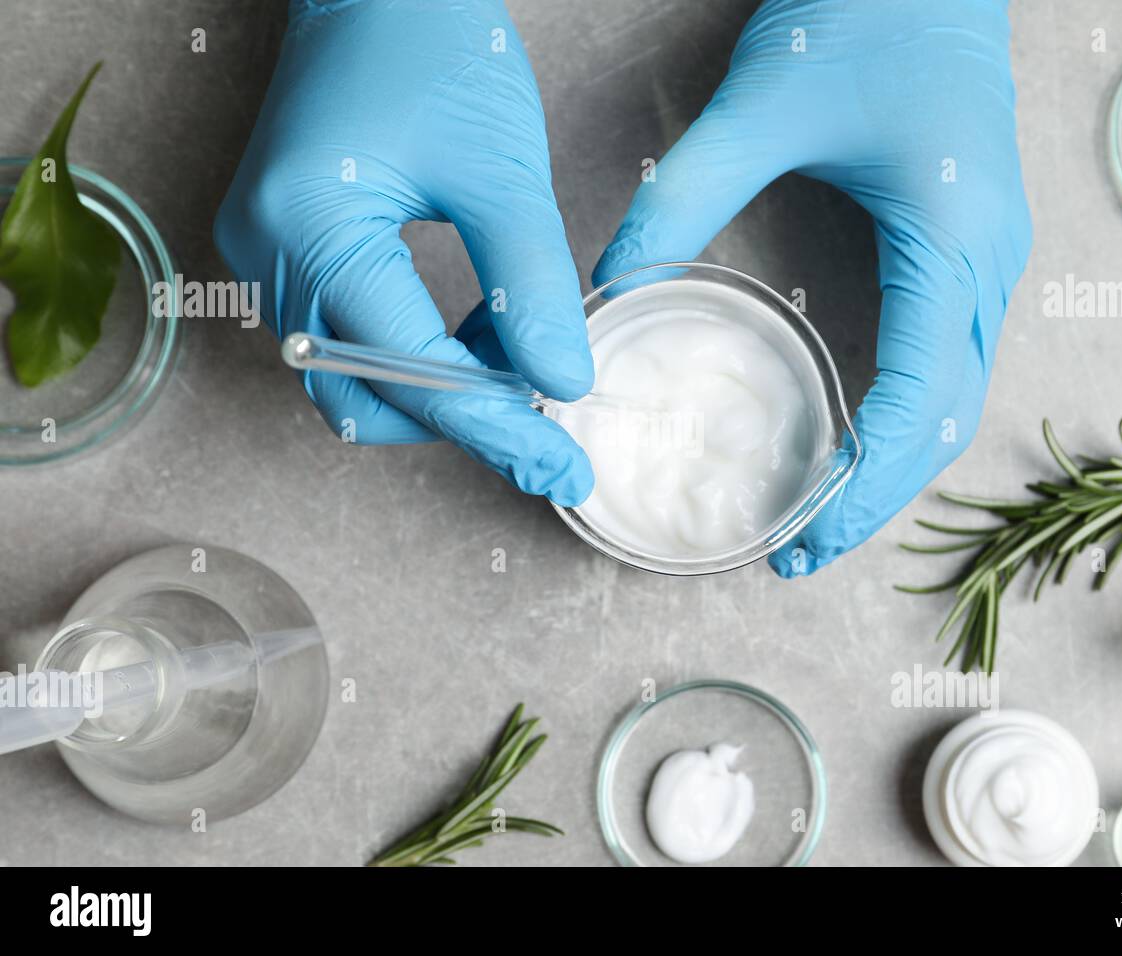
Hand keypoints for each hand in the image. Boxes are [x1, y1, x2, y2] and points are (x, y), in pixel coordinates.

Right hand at [215, 0, 594, 505]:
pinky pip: (348, 336)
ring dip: (440, 392)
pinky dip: (417, 355)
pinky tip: (483, 336)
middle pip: (362, 397)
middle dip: (460, 421)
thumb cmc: (430, 38)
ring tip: (523, 367)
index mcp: (310, 223)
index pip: (408, 369)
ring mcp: (264, 252)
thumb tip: (562, 382)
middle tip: (548, 429)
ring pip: (352, 379)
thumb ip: (531, 282)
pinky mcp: (284, 247)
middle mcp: (266, 250)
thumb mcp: (500, 164)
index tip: (559, 463)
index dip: (493, 424)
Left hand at [594, 0, 1031, 574]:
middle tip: (801, 553)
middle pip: (949, 420)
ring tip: (822, 517)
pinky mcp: (970, 252)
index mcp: (950, 239)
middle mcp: (988, 265)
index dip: (864, 480)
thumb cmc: (867, 13)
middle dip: (879, 499)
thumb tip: (612, 281)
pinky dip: (905, 419)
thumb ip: (682, 195)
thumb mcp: (761, 106)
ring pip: (958, 400)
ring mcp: (990, 260)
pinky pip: (950, 361)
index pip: (918, 395)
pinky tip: (851, 441)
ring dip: (896, 468)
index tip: (804, 534)